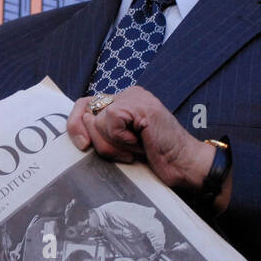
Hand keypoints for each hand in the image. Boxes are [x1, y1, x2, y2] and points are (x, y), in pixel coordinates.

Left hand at [67, 88, 228, 209]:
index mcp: (122, 103)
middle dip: (96, 140)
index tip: (82, 145)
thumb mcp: (120, 146)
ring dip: (113, 145)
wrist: (184, 164)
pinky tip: (140, 143)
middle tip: (121, 153)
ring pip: (98, 120)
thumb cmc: (156, 159)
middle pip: (86, 110)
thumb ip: (101, 135)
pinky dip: (121, 138)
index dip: (75, 124)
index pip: (85, 105)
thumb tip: (78, 132)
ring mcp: (135, 98)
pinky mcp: (139, 105)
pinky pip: (111, 120)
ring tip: (136, 149)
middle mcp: (127, 95)